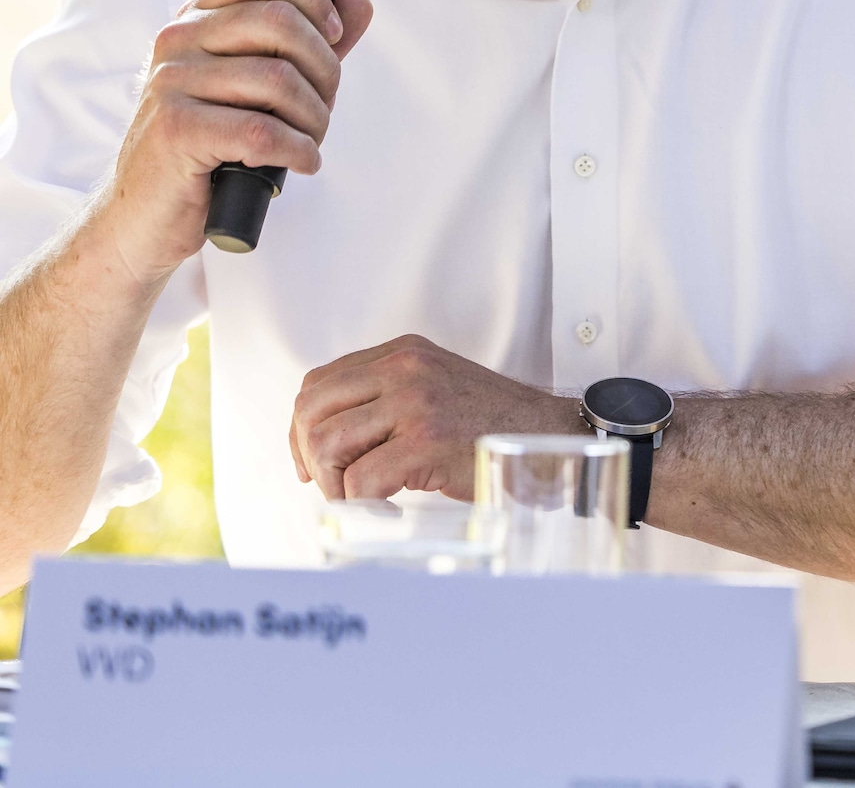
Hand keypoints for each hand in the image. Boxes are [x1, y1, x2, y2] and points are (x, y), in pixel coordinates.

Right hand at [89, 0, 373, 284]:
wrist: (144, 216)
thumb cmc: (209, 149)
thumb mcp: (260, 90)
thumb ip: (309, 46)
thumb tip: (360, 5)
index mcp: (197, 22)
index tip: (333, 35)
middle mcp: (177, 42)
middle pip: (280, 22)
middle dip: (323, 70)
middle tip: (322, 107)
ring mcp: (170, 83)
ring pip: (278, 80)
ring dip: (315, 119)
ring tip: (310, 141)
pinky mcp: (174, 129)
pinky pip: (263, 131)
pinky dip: (299, 151)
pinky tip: (301, 163)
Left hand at [290, 335, 571, 500]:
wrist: (548, 435)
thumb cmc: (492, 423)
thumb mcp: (434, 386)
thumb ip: (386, 395)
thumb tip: (324, 437)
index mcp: (403, 353)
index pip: (317, 384)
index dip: (302, 429)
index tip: (314, 461)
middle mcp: (404, 368)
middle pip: (311, 411)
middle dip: (309, 457)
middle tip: (334, 484)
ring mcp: (415, 402)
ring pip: (326, 444)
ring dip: (335, 483)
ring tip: (361, 496)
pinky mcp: (427, 441)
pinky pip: (361, 480)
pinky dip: (363, 503)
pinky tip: (387, 506)